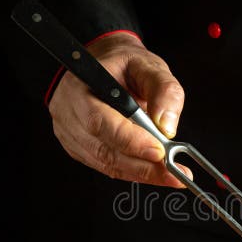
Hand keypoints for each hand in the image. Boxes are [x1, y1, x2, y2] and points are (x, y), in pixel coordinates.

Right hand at [48, 32, 191, 186]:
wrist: (104, 66)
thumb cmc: (123, 65)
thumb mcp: (148, 65)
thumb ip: (163, 89)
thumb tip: (167, 125)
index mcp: (80, 86)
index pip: (100, 122)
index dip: (129, 141)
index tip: (159, 151)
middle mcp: (69, 112)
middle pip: (104, 150)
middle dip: (141, 165)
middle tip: (173, 173)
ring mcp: (71, 133)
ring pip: (106, 163)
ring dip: (140, 173)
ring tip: (170, 176)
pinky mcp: (79, 148)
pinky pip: (106, 166)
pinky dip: (132, 172)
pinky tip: (152, 172)